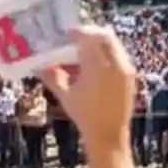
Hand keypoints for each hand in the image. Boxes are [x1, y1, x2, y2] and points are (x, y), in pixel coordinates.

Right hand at [38, 25, 134, 153]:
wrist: (108, 135)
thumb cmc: (85, 116)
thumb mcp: (66, 95)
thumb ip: (52, 77)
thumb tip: (37, 65)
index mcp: (99, 66)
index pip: (90, 37)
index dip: (78, 31)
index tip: (66, 32)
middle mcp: (116, 64)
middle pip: (105, 35)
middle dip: (90, 33)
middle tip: (76, 36)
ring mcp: (126, 69)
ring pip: (114, 44)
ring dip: (99, 42)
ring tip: (84, 48)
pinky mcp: (130, 76)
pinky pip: (119, 55)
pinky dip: (107, 52)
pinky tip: (94, 62)